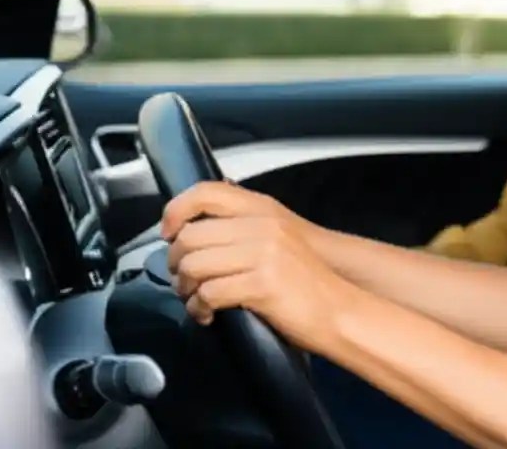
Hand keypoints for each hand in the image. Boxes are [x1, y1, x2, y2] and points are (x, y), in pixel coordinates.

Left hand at [162, 181, 345, 348]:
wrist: (339, 310)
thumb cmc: (308, 282)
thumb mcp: (279, 239)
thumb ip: (246, 227)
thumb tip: (201, 229)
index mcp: (263, 211)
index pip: (204, 193)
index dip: (175, 211)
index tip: (167, 233)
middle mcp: (262, 227)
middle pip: (190, 236)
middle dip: (176, 263)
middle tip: (182, 280)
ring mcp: (262, 255)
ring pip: (194, 265)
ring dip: (186, 288)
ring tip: (195, 299)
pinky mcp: (261, 285)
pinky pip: (209, 293)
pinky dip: (199, 308)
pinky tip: (208, 314)